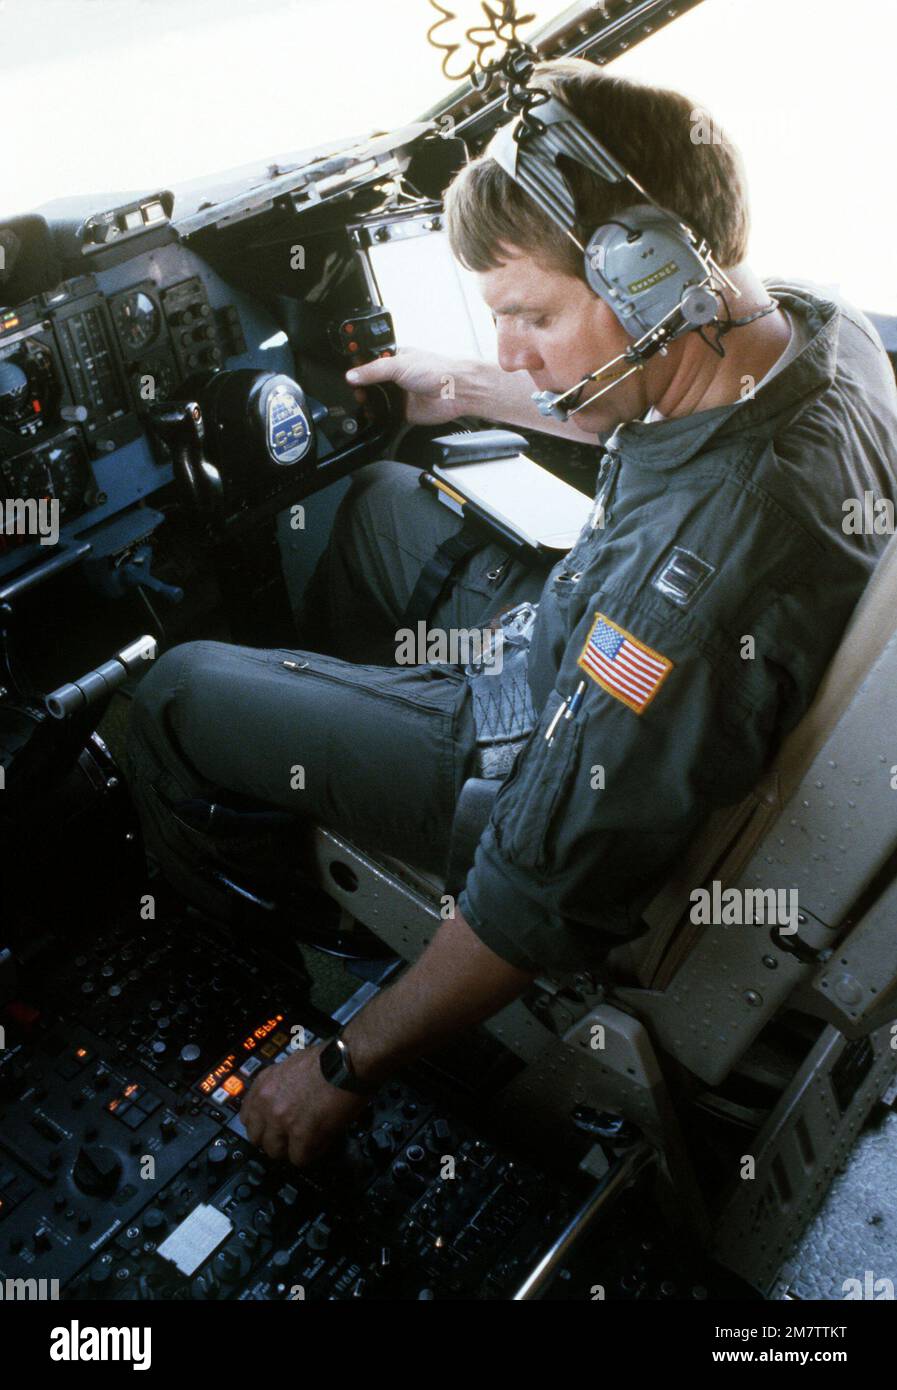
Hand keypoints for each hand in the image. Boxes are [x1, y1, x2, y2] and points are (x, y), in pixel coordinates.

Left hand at [240, 1042, 367, 1166]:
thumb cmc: (329, 1058)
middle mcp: (267, 1103)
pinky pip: (299, 1158)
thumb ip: (280, 1086)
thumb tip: (283, 1101)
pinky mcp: (302, 1134)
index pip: (247, 1118)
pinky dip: (311, 1153)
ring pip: (276, 1152)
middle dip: (275, 1140)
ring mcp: (282, 1120)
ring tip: (308, 1141)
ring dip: (292, 1149)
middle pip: (258, 1139)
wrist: (348, 1061)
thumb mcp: (292, 1065)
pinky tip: (322, 1142)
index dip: (262, 1126)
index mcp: (264, 1084)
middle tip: (291, 1138)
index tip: (271, 1129)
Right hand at [346, 346, 475, 425]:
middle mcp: (396, 377)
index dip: (358, 368)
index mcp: (395, 360)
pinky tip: (372, 415)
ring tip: (361, 402)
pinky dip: (378, 417)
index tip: (348, 374)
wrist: (456, 392)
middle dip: (361, 388)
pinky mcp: (403, 412)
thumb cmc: (437, 370)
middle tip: (354, 391)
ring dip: (368, 403)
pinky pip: (386, 416)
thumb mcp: (398, 364)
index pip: (369, 363)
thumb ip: (373, 370)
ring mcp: (399, 395)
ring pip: (377, 401)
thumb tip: (352, 375)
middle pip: (371, 384)